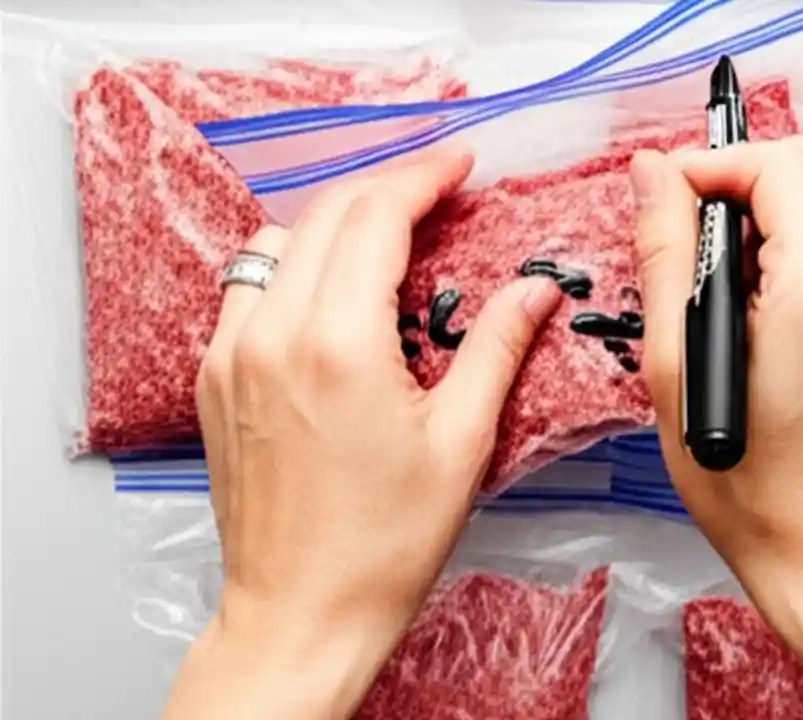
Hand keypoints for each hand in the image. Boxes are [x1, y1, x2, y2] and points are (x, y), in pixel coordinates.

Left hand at [165, 153, 563, 718]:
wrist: (301, 612)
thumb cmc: (381, 544)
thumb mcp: (461, 442)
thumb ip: (497, 348)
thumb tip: (534, 290)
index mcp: (338, 344)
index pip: (376, 217)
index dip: (424, 176)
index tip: (459, 161)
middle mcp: (272, 335)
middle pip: (326, 215)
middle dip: (386, 189)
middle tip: (438, 192)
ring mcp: (232, 354)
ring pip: (278, 242)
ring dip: (335, 223)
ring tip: (387, 239)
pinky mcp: (213, 379)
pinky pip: (247, 288)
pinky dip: (291, 266)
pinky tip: (330, 294)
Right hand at [631, 137, 802, 590]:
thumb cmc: (755, 487)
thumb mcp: (679, 370)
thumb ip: (666, 256)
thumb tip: (652, 177)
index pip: (774, 165)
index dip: (709, 169)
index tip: (666, 200)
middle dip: (735, 192)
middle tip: (687, 252)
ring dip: (764, 225)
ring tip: (724, 298)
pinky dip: (795, 254)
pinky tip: (761, 315)